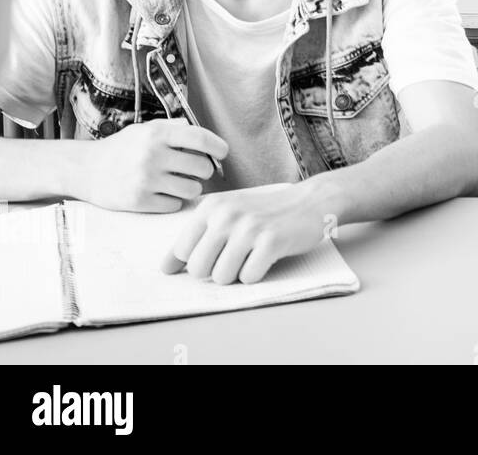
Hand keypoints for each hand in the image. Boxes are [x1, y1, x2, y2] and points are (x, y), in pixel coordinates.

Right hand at [76, 119, 225, 212]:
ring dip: (191, 187)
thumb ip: (175, 130)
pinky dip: (173, 201)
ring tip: (179, 182)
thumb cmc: (122, 148)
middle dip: (204, 170)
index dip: (218, 147)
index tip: (222, 153)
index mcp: (156, 135)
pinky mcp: (139, 201)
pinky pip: (175, 205)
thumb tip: (208, 140)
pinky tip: (162, 194)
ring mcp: (145, 180)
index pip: (201, 138)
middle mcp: (152, 155)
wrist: (84, 169)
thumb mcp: (145, 130)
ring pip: (193, 189)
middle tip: (195, 170)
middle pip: (202, 167)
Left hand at [162, 183, 333, 283]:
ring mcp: (249, 228)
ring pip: (222, 276)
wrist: (312, 200)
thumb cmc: (267, 210)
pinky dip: (257, 274)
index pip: (181, 250)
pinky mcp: (271, 242)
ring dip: (237, 274)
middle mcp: (226, 215)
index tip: (210, 259)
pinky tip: (267, 257)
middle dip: (215, 271)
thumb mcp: (229, 212)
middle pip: (198, 268)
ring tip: (252, 256)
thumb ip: (198, 236)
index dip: (193, 263)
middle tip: (236, 258)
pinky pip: (249, 277)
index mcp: (212, 207)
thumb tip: (165, 268)